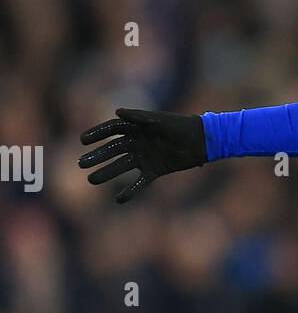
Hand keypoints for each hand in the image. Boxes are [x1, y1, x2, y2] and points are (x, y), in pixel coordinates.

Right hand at [79, 107, 206, 203]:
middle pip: (112, 149)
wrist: (200, 141)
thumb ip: (139, 116)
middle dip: (97, 156)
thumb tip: (117, 112)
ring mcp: (145, 157)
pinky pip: (139, 182)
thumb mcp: (159, 120)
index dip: (96, 134)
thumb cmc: (180, 126)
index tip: (82, 141)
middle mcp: (137, 142)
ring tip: (91, 180)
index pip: (111, 130)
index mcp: (136, 127)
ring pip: (121, 166)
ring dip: (107, 173)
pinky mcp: (154, 170)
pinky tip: (119, 200)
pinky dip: (130, 191)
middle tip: (81, 164)